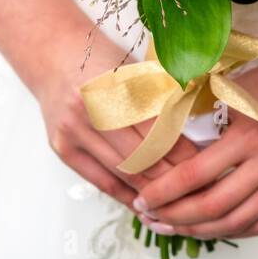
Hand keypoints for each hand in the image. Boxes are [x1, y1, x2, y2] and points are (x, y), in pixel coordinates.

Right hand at [35, 32, 199, 209]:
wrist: (52, 55)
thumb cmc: (101, 58)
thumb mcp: (135, 66)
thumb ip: (162, 95)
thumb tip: (199, 129)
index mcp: (114, 83)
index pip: (157, 129)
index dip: (183, 151)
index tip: (204, 163)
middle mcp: (90, 108)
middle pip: (140, 156)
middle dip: (172, 175)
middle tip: (196, 187)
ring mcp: (73, 131)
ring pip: (122, 173)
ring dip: (151, 190)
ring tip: (176, 200)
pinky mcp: (63, 148)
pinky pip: (100, 181)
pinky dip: (125, 195)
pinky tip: (145, 203)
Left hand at [128, 49, 257, 239]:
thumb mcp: (232, 88)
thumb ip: (195, 109)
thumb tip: (154, 126)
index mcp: (248, 136)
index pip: (194, 176)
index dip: (164, 192)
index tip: (142, 197)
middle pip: (214, 207)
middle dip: (176, 217)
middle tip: (151, 216)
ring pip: (238, 222)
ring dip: (202, 230)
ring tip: (175, 227)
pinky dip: (234, 229)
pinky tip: (212, 227)